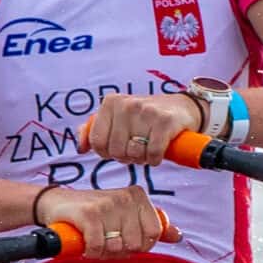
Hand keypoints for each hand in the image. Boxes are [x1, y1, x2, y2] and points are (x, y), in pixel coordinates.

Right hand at [35, 186, 181, 259]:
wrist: (56, 203)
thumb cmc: (93, 214)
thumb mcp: (125, 216)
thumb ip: (151, 225)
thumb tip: (178, 236)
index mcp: (138, 196)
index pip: (155, 233)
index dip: (139, 245)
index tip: (123, 240)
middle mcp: (125, 196)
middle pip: (136, 244)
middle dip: (119, 250)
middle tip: (104, 241)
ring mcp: (108, 204)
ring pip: (117, 248)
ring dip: (102, 252)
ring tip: (93, 240)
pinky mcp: (89, 214)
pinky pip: (98, 247)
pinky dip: (89, 251)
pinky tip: (84, 242)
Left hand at [81, 91, 201, 166]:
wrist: (182, 108)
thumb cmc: (145, 117)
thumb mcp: (117, 117)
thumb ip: (94, 129)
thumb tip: (80, 148)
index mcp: (110, 102)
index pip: (97, 142)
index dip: (108, 152)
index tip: (120, 147)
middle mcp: (126, 104)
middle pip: (115, 151)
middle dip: (127, 157)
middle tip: (138, 147)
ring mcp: (146, 111)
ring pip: (134, 154)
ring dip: (142, 159)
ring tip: (148, 147)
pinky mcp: (165, 121)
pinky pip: (152, 154)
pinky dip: (155, 159)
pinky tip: (159, 151)